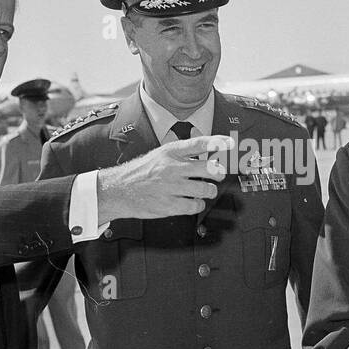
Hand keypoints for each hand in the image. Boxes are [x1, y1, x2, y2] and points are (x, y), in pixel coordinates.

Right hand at [95, 134, 231, 219]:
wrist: (119, 190)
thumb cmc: (141, 172)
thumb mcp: (159, 155)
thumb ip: (181, 153)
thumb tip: (206, 150)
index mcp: (169, 153)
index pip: (198, 143)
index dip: (217, 142)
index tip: (229, 143)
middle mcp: (172, 168)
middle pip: (208, 168)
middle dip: (219, 173)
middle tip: (219, 175)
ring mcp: (171, 187)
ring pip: (205, 189)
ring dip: (209, 191)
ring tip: (205, 191)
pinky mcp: (169, 205)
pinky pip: (195, 206)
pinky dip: (197, 205)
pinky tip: (193, 202)